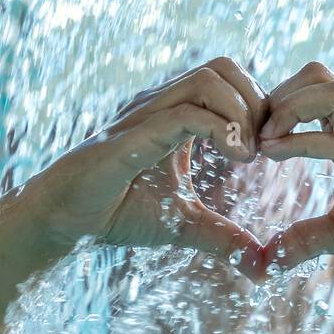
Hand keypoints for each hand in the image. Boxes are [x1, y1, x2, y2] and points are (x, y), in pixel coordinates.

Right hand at [23, 57, 267, 274]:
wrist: (65, 219)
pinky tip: (235, 157)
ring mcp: (147, 114)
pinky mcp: (135, 136)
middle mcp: (162, 103)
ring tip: (248, 155)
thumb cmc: (116, 212)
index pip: (228, 79)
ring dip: (242, 114)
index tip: (268, 150)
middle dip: (256, 102)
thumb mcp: (184, 224)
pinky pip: (186, 114)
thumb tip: (260, 267)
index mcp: (176, 113)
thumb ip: (222, 237)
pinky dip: (222, 130)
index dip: (258, 107)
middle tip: (263, 148)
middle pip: (224, 66)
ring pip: (209, 80)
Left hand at [258, 62, 333, 274]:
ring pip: (331, 91)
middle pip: (318, 74)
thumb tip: (270, 259)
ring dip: (288, 110)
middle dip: (277, 97)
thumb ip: (306, 239)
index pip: (312, 88)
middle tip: (252, 135)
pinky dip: (303, 142)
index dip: (276, 103)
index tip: (252, 137)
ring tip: (263, 142)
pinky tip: (276, 154)